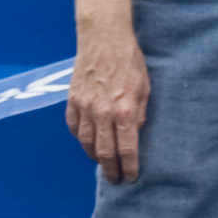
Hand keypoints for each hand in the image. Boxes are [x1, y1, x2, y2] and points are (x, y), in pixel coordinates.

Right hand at [67, 24, 148, 183]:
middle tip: (115, 178)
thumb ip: (139, 113)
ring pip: (86, 143)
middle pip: (104, 152)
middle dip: (111, 169)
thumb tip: (134, 132)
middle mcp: (102, 113)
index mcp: (124, 111)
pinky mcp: (73, 100)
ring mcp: (85, 107)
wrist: (104, 38)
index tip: (131, 177)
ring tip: (102, 162)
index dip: (129, 167)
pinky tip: (87, 141)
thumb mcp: (144, 88)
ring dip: (94, 156)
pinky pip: (74, 127)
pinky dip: (80, 138)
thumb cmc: (128, 60)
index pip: (126, 149)